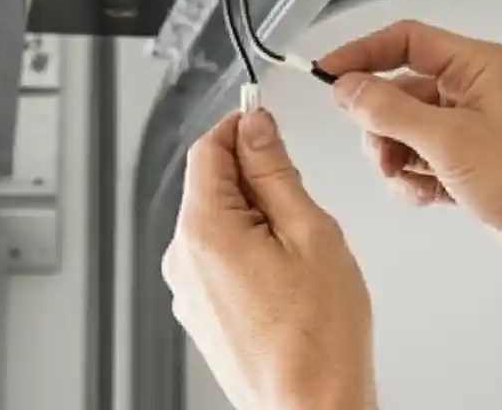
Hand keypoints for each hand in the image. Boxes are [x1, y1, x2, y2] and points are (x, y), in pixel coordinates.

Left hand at [163, 111, 375, 409]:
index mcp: (204, 231)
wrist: (311, 407)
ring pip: (217, 223)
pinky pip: (218, 259)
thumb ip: (276, 173)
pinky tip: (286, 278)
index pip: (206, 150)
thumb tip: (257, 130)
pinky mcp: (200, 312)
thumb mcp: (310, 232)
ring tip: (299, 250)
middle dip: (253, 178)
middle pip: (210, 186)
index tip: (265, 120)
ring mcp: (187, 290)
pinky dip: (249, 251)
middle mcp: (183, 259)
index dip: (239, 126)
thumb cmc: (318, 338)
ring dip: (254, 218)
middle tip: (300, 198)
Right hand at [319, 20, 501, 273]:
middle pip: (400, 91)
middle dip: (381, 125)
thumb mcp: (448, 139)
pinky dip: (415, 178)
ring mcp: (473, 128)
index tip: (327, 74)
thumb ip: (389, 111)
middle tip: (381, 153)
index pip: (407, 40)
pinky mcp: (471, 164)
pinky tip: (426, 197)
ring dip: (396, 157)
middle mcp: (475, 90)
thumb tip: (346, 88)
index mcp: (479, 66)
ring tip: (407, 180)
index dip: (363, 53)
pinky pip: (422, 160)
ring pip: (406, 130)